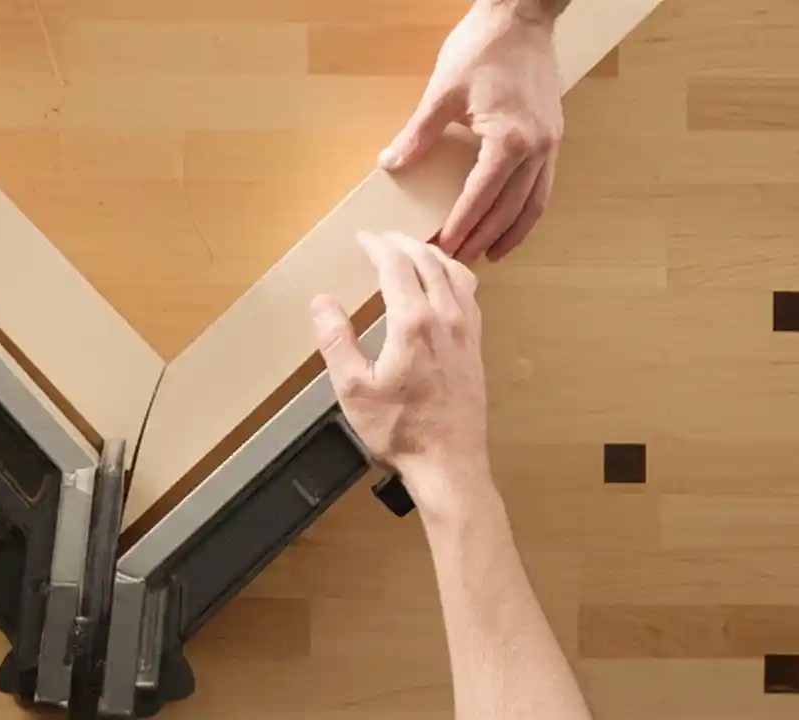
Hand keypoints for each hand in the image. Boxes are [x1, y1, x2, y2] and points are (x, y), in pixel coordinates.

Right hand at [311, 232, 488, 512]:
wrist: (449, 463)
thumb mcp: (353, 389)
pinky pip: (468, 293)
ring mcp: (467, 331)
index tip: (362, 238)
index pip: (396, 265)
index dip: (377, 245)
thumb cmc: (400, 431)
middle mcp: (446, 318)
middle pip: (428, 260)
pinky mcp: (476, 346)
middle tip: (382, 238)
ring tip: (411, 251)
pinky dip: (452, 274)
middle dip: (403, 242)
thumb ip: (335, 340)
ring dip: (430, 254)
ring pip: (455, 271)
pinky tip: (442, 284)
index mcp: (413, 323)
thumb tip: (322, 301)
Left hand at [379, 0, 563, 263]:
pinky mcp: (552, 137)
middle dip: (482, 239)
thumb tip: (392, 163)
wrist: (522, 15)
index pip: (480, 198)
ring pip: (533, 204)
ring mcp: (549, 144)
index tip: (441, 249)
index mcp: (509, 141)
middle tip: (458, 263)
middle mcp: (536, 149)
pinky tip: (511, 222)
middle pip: (509, 210)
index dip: (460, 227)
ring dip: (510, 233)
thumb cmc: (484, 48)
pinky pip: (543, 186)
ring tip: (488, 255)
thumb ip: (418, 134)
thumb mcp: (442, 92)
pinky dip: (527, 211)